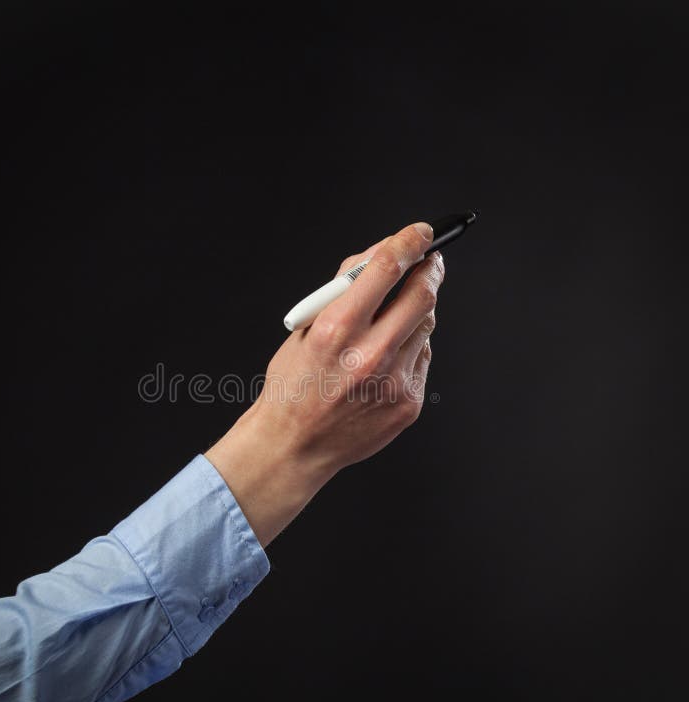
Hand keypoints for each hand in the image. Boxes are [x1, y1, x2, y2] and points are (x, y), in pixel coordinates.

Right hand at [206, 222, 444, 544]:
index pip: (386, 268)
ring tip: (396, 315)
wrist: (295, 445)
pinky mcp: (407, 403)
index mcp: (336, 330)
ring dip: (418, 309)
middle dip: (430, 270)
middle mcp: (369, 356)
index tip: (422, 233)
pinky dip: (411, 345)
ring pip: (426, 325)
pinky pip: (422, 357)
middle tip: (430, 261)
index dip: (409, 242)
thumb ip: (342, 289)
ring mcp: (393, 383)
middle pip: (422, 294)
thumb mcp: (306, 329)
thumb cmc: (294, 384)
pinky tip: (389, 354)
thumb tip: (379, 254)